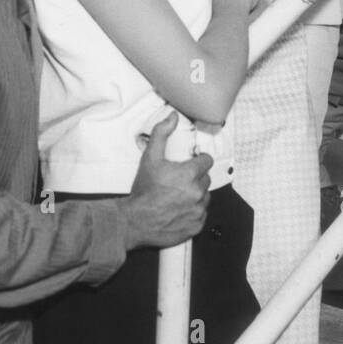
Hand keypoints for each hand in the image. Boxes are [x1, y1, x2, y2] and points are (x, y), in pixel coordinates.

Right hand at [124, 111, 211, 249]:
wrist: (135, 221)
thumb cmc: (143, 192)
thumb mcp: (149, 158)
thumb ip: (162, 133)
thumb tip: (172, 117)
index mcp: (189, 174)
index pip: (207, 161)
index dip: (199, 161)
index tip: (192, 163)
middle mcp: (197, 192)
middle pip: (205, 179)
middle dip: (195, 178)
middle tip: (179, 181)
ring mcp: (197, 210)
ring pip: (204, 197)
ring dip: (195, 195)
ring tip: (178, 196)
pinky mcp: (196, 226)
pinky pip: (201, 215)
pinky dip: (193, 212)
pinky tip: (179, 209)